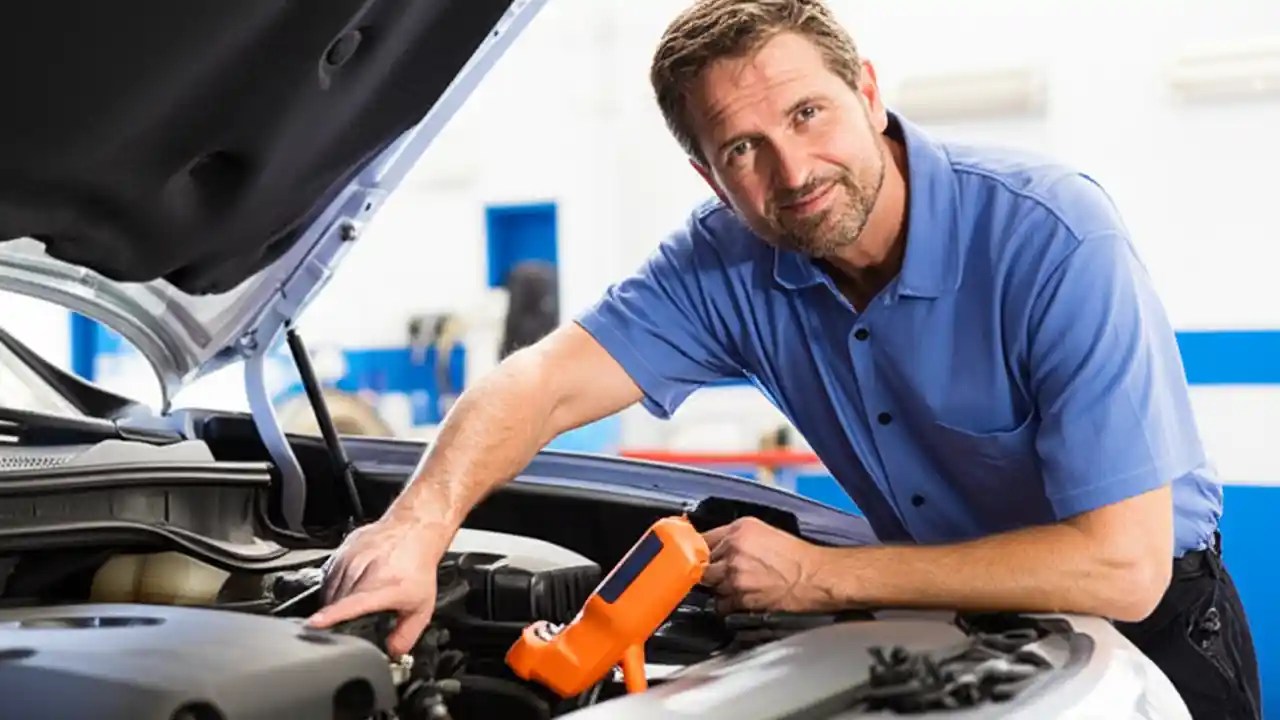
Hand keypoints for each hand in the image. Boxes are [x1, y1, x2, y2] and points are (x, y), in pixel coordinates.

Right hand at [306, 516, 449, 656]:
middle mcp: (364, 569)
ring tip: (360, 595)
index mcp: (383, 585)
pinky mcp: (341, 551)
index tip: (315, 624)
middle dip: (342, 616)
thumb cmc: (418, 567)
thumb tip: (392, 654)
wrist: (414, 531)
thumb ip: (406, 636)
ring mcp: (350, 558)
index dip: (332, 616)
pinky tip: (351, 584)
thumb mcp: (421, 607)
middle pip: (337, 602)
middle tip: (361, 613)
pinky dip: (334, 586)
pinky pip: (327, 576)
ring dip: (336, 601)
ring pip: (329, 590)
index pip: (352, 602)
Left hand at [700, 517, 828, 613]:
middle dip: (709, 571)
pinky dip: (727, 606)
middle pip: (701, 563)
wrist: (815, 577)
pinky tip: (741, 600)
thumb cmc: (797, 557)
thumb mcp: (764, 533)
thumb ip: (736, 538)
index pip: (701, 538)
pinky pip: (720, 604)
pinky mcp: (740, 596)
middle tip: (722, 575)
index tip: (694, 556)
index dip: (697, 550)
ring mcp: (735, 573)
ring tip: (738, 588)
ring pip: (710, 586)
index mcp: (739, 529)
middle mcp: (733, 549)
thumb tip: (715, 547)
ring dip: (719, 589)